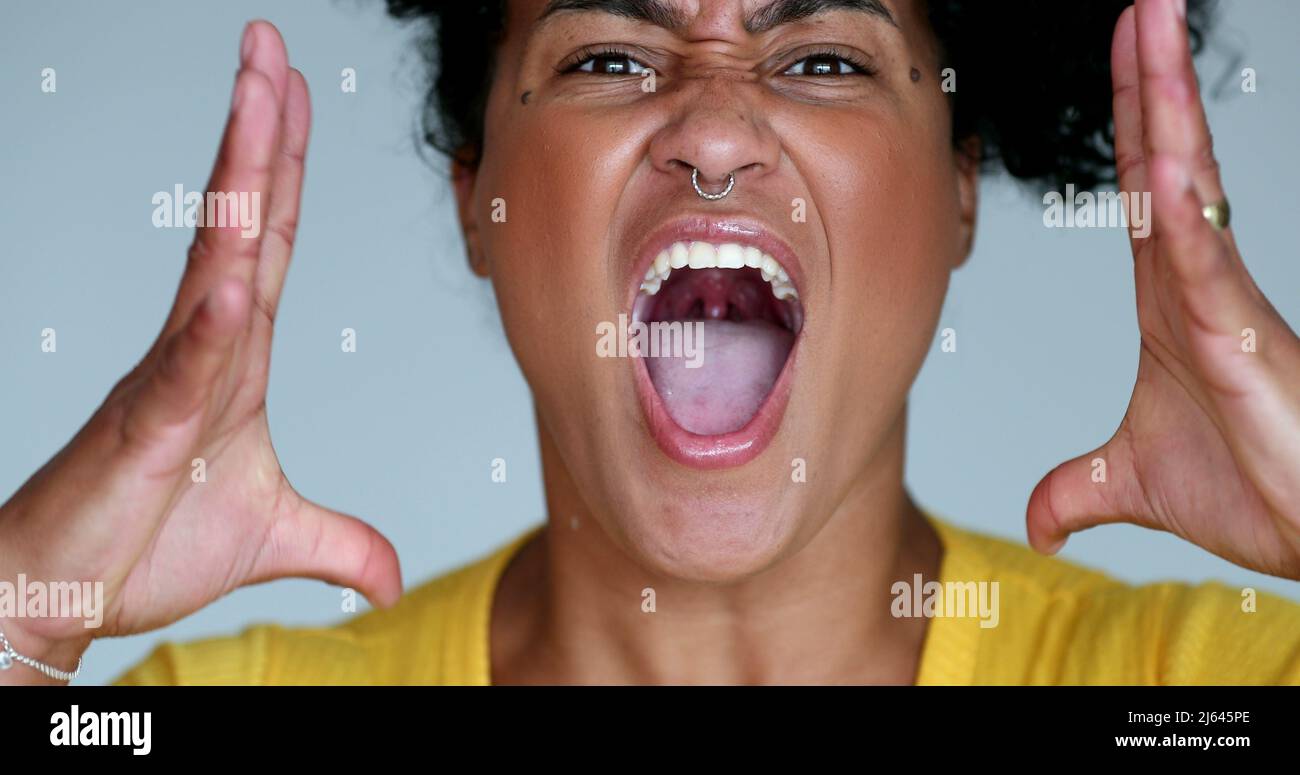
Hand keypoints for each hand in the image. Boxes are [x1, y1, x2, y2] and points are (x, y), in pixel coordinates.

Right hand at [0, 21, 400, 681]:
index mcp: (237, 357)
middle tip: (268, 47)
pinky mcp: (141, 433)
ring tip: (256, 102)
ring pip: (213, 266)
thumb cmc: (149, 546)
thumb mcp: (273, 539)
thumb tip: (392, 576)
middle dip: (259, 133)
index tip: (296, 92)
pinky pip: (181, 371)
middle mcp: (203, 348)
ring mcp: (169, 381)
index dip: (288, 169)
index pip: (273, 242)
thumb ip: (338, 542)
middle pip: (243, 224)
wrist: (67, 597)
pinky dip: (209, 328)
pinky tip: (233, 282)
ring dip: (240, 186)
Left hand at [1026, 0, 1299, 577]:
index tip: (1120, 50)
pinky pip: (1203, 262)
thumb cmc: (1244, 488)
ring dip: (1165, 111)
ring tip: (1152, 33)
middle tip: (1141, 7)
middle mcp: (1194, 281)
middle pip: (1163, 161)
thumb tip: (1037, 522)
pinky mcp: (1241, 337)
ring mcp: (1220, 301)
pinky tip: (1162, 164)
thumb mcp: (1129, 486)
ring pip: (1186, 189)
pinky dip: (1180, 212)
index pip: (1137, 186)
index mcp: (1167, 294)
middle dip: (1148, 80)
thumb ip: (1077, 488)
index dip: (1127, 119)